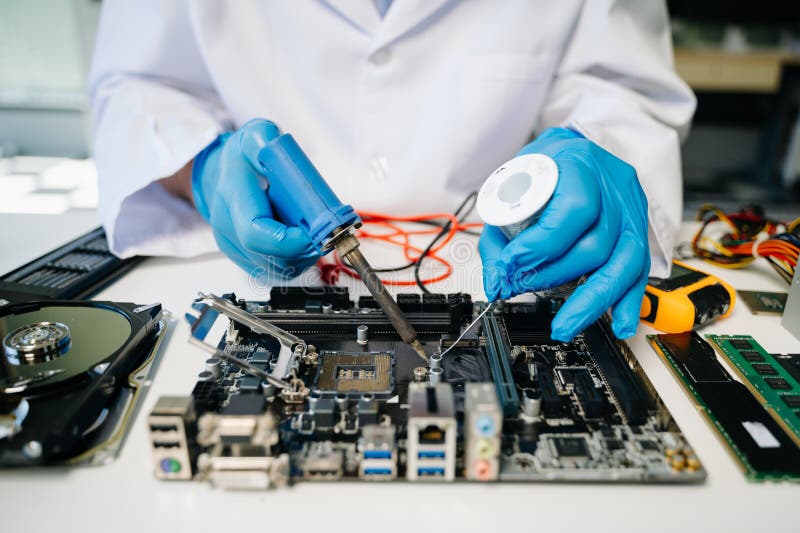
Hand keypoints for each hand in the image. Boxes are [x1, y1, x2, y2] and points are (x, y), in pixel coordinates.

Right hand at [192, 119, 318, 280]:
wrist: (221, 176)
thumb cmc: (241, 160)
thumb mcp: (252, 137)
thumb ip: (263, 139)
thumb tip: (274, 148)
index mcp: (232, 197)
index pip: (255, 233)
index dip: (287, 241)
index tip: (312, 232)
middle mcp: (228, 227)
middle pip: (270, 257)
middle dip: (304, 248)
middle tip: (324, 230)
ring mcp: (235, 247)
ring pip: (277, 269)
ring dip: (303, 255)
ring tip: (313, 231)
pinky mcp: (245, 259)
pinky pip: (276, 271)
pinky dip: (296, 261)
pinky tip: (302, 241)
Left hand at [479, 127, 649, 340]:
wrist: (580, 149)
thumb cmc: (547, 166)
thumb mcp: (514, 184)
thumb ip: (500, 234)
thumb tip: (496, 281)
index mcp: (582, 165)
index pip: (573, 211)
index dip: (540, 245)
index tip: (511, 264)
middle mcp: (615, 189)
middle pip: (594, 244)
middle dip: (553, 276)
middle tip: (522, 287)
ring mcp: (633, 212)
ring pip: (623, 264)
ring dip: (590, 302)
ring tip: (565, 326)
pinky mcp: (640, 233)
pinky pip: (639, 273)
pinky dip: (628, 303)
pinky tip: (620, 325)